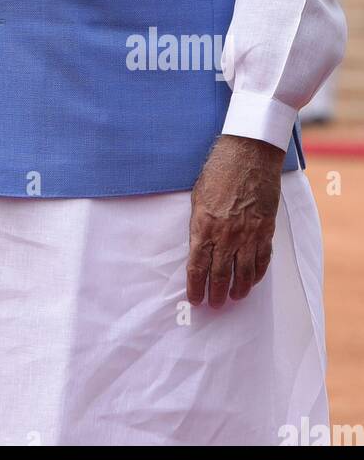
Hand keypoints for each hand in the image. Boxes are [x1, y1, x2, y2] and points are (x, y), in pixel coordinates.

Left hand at [186, 134, 285, 307]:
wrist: (248, 154)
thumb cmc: (218, 171)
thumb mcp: (198, 197)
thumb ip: (199, 223)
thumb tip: (199, 245)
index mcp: (203, 226)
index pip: (197, 267)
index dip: (195, 287)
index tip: (194, 299)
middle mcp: (225, 235)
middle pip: (220, 274)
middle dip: (215, 294)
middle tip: (214, 305)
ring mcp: (247, 234)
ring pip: (243, 272)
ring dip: (238, 289)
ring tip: (233, 298)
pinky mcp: (265, 229)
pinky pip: (262, 259)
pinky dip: (257, 274)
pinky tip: (252, 281)